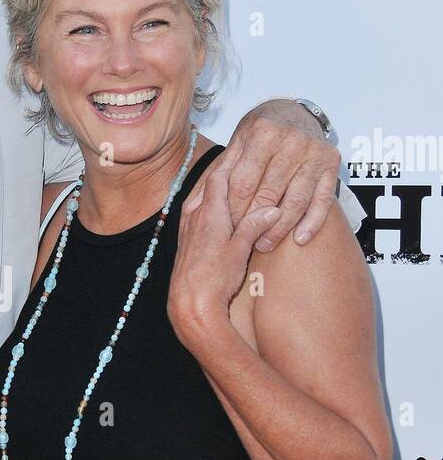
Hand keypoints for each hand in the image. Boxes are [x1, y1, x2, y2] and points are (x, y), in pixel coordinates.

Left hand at [168, 164, 278, 344]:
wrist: (190, 306)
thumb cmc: (215, 278)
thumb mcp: (240, 249)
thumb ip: (254, 224)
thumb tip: (272, 207)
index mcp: (208, 212)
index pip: (221, 175)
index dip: (236, 163)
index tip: (251, 153)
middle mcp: (194, 215)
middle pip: (211, 185)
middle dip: (230, 174)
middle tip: (249, 163)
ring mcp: (188, 227)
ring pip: (205, 199)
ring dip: (221, 192)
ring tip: (239, 183)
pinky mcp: (187, 241)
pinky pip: (200, 215)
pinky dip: (213, 209)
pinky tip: (224, 212)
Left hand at [182, 100, 338, 250]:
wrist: (293, 111)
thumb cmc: (259, 133)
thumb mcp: (234, 147)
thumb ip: (216, 176)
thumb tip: (191, 207)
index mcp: (261, 134)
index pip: (242, 183)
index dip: (233, 210)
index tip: (225, 230)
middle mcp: (290, 141)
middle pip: (267, 194)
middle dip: (252, 222)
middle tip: (242, 243)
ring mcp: (313, 153)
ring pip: (295, 200)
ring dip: (279, 228)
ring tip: (264, 244)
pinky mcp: (331, 164)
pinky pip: (322, 199)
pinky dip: (312, 222)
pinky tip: (300, 240)